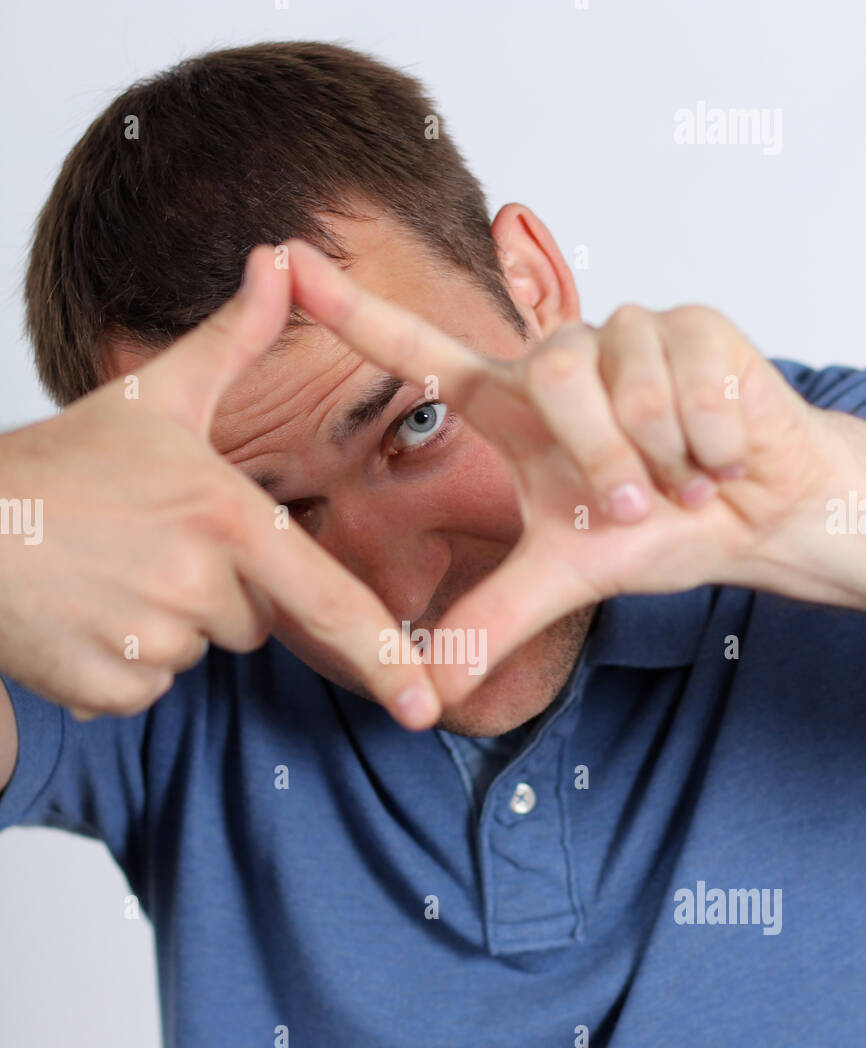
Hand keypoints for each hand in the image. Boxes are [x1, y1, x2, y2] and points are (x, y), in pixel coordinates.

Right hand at [0, 247, 440, 727]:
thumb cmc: (62, 461)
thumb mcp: (155, 394)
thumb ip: (234, 339)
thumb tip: (280, 260)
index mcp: (227, 518)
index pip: (327, 601)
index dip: (383, 657)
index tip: (422, 707)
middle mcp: (198, 586)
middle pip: (258, 619)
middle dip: (222, 592)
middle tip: (153, 545)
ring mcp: (149, 640)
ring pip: (200, 652)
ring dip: (172, 626)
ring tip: (113, 575)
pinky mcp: (106, 685)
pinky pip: (149, 687)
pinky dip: (124, 662)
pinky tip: (87, 613)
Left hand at [285, 238, 864, 706]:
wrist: (757, 517)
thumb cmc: (656, 529)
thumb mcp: (564, 578)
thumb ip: (489, 622)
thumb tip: (422, 691)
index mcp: (511, 406)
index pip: (420, 348)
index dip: (353, 311)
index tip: (286, 262)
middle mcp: (560, 359)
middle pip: (554, 377)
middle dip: (602, 458)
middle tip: (634, 506)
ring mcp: (628, 333)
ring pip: (627, 381)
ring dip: (663, 455)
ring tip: (683, 481)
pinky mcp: (695, 325)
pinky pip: (692, 378)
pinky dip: (711, 440)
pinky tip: (721, 456)